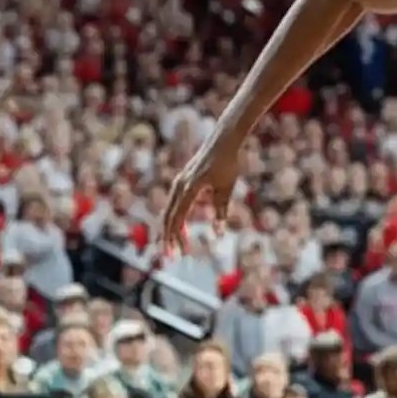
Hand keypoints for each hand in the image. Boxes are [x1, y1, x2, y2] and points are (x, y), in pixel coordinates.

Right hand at [160, 140, 239, 255]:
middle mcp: (180, 185)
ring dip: (174, 229)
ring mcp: (180, 182)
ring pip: (170, 210)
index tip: (177, 254)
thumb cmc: (228, 164)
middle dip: (170, 238)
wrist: (224, 140)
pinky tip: (184, 229)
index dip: (175, 238)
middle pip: (169, 217)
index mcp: (189, 189)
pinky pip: (175, 203)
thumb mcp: (226, 189)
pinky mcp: (183, 180)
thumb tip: (218, 234)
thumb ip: (221, 211)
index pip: (176, 218)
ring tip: (182, 246)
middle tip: (174, 256)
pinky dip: (177, 218)